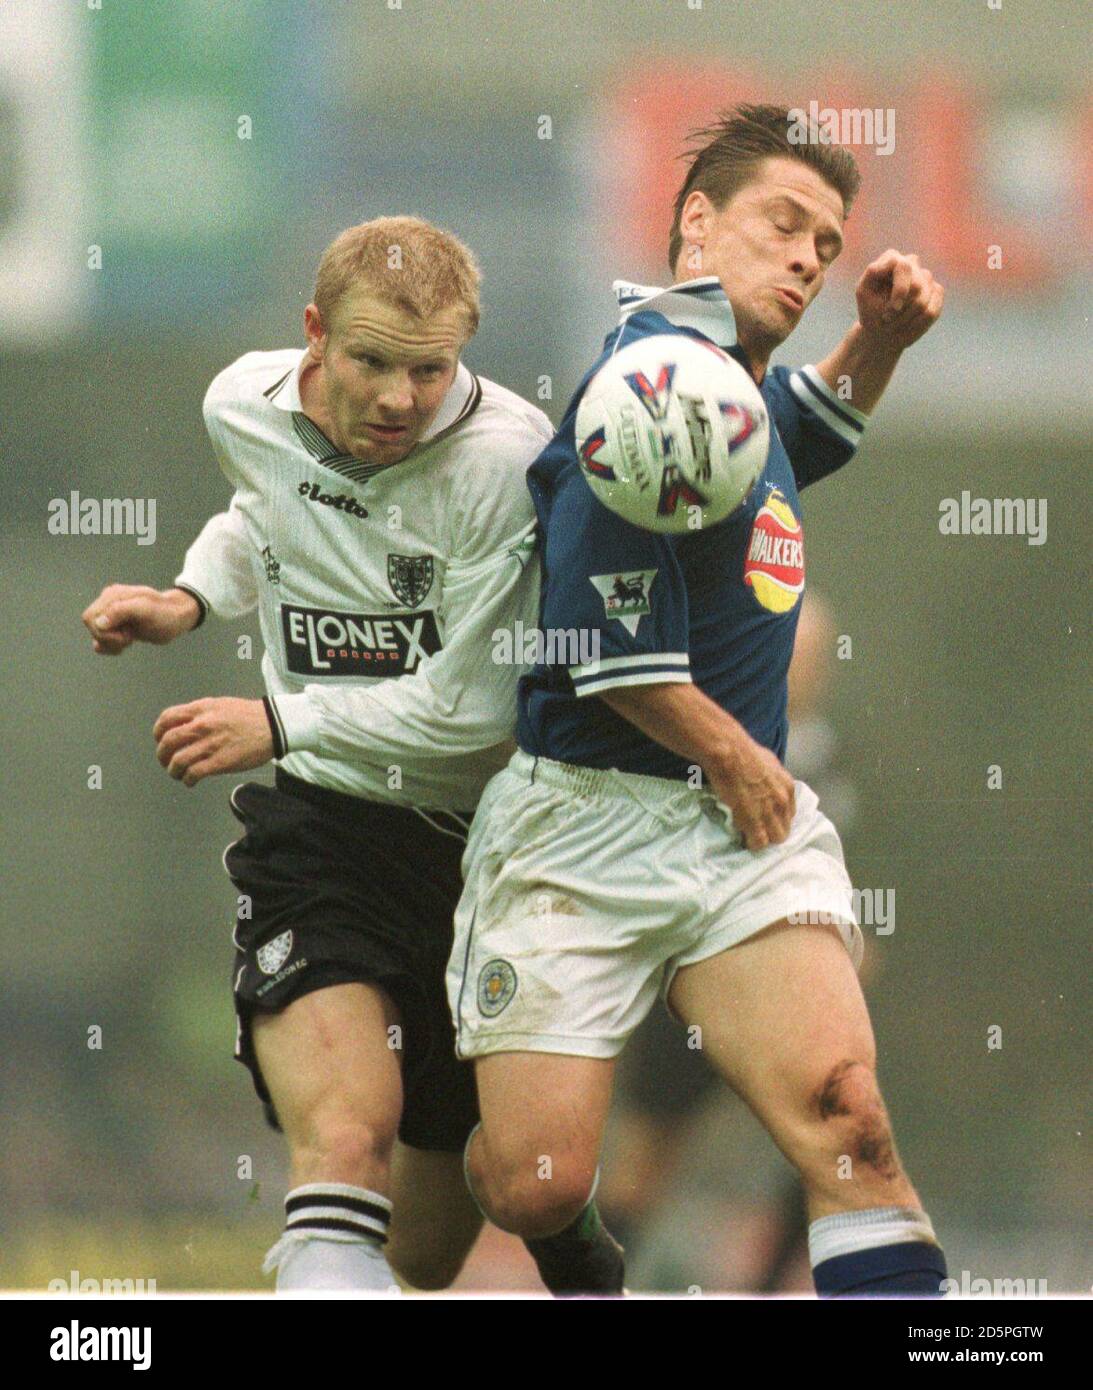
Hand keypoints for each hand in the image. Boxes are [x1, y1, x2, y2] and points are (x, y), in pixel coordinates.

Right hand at [82, 585, 199, 653]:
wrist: (177, 618)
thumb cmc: (164, 613)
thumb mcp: (145, 610)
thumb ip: (121, 611)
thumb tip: (99, 623)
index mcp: (112, 596)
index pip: (90, 618)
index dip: (106, 632)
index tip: (127, 633)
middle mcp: (107, 603)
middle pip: (91, 627)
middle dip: (109, 638)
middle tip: (129, 636)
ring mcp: (110, 615)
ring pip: (96, 636)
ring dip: (112, 643)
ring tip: (130, 637)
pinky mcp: (114, 626)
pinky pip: (101, 641)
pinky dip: (112, 646)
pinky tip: (127, 641)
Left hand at [154, 698, 273, 785]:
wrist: (273, 725)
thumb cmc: (248, 716)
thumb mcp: (220, 705)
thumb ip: (199, 713)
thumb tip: (182, 725)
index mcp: (201, 709)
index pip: (167, 719)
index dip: (158, 732)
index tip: (160, 741)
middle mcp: (202, 725)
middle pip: (168, 741)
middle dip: (162, 755)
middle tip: (166, 761)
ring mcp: (210, 744)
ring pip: (177, 761)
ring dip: (173, 771)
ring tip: (178, 774)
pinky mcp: (220, 762)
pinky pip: (193, 773)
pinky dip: (187, 779)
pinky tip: (191, 780)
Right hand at [707, 737, 795, 850]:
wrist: (730, 754)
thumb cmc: (743, 751)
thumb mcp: (768, 762)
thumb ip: (771, 777)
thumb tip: (764, 781)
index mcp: (788, 787)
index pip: (789, 812)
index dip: (777, 817)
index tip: (767, 818)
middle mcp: (783, 801)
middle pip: (785, 828)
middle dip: (773, 831)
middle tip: (758, 829)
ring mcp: (770, 813)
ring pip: (775, 839)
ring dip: (763, 839)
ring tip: (750, 835)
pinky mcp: (754, 821)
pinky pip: (759, 843)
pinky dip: (751, 844)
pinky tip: (743, 839)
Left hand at [855, 249, 943, 350]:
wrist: (882, 331)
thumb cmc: (870, 309)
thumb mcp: (863, 292)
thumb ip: (873, 273)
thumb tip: (894, 260)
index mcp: (892, 258)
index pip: (904, 267)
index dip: (901, 290)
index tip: (893, 309)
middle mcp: (911, 262)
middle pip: (916, 286)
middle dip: (901, 310)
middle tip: (887, 320)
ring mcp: (925, 276)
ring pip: (923, 301)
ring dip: (906, 319)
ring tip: (894, 323)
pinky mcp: (936, 291)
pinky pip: (932, 310)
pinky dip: (918, 324)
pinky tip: (907, 325)